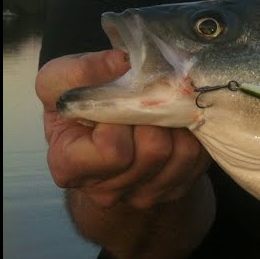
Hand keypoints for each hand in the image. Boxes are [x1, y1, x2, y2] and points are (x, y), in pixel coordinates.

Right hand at [36, 50, 209, 209]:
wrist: (100, 131)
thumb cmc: (77, 104)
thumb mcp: (61, 81)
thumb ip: (80, 71)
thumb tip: (121, 62)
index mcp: (69, 167)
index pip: (113, 151)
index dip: (121, 119)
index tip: (116, 102)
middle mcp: (106, 191)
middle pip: (154, 150)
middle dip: (155, 116)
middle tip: (147, 99)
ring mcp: (142, 196)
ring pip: (182, 155)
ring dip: (177, 123)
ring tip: (160, 109)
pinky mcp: (173, 191)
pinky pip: (198, 159)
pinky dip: (191, 135)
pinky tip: (174, 124)